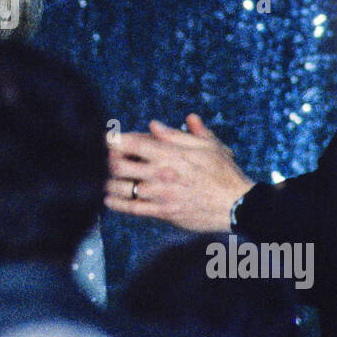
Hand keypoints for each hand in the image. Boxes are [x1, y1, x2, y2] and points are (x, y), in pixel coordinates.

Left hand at [105, 114, 253, 231]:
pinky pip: (133, 208)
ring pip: (123, 187)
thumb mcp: (206, 145)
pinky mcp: (163, 212)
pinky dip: (117, 204)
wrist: (236, 204)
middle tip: (101, 158)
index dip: (113, 140)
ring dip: (108, 182)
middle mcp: (160, 172)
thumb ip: (178, 134)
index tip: (105, 138)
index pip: (131, 143)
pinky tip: (108, 199)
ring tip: (100, 178)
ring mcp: (160, 193)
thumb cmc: (223, 172)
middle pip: (120, 165)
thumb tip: (154, 124)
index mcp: (169, 153)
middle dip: (107, 161)